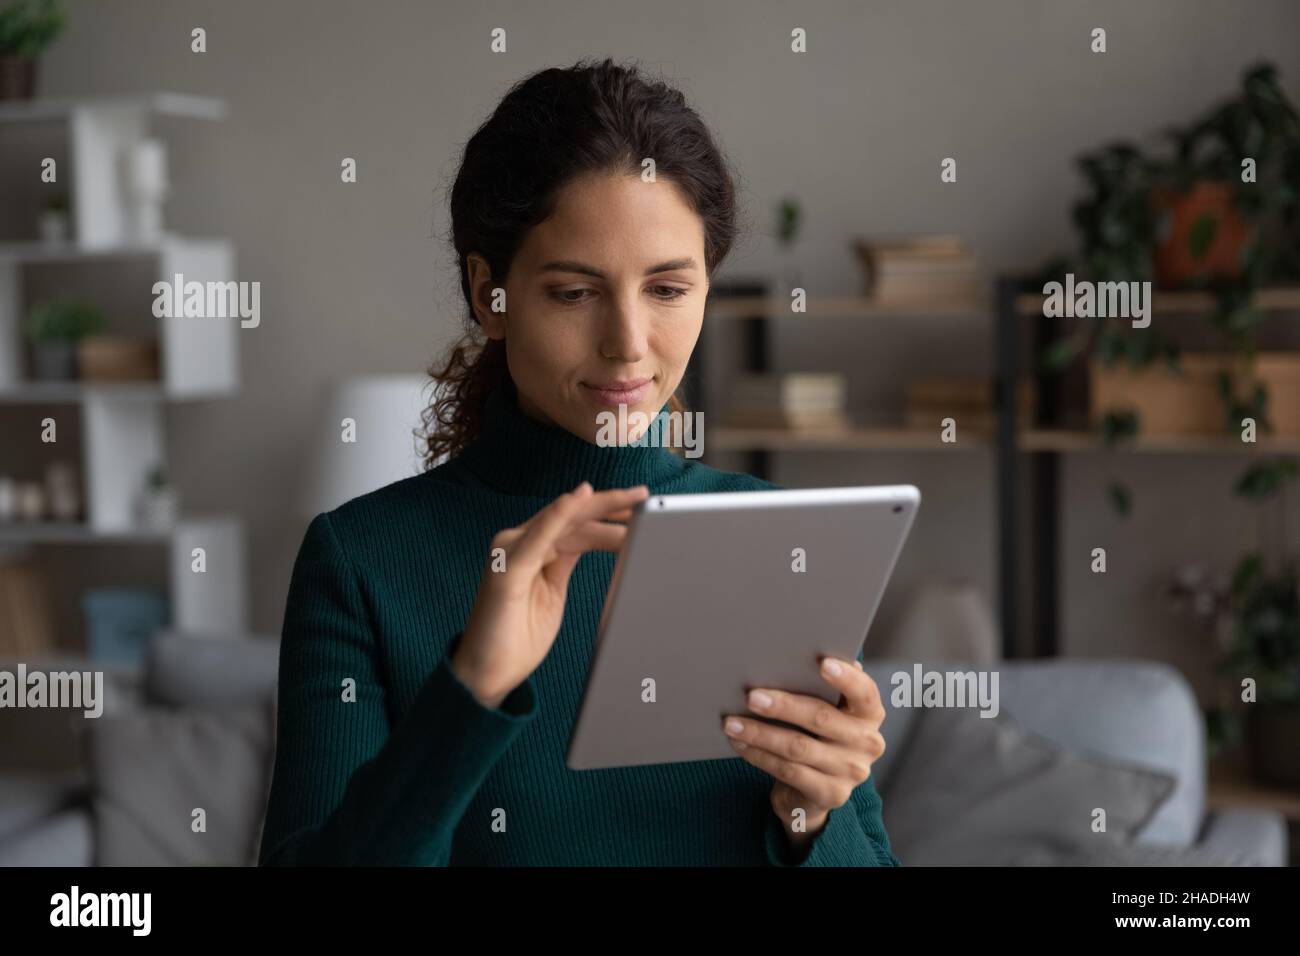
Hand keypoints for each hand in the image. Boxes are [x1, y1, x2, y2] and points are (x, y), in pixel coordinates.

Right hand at [452, 481, 649, 707]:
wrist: (486, 675)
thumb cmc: (516, 638)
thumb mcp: (553, 591)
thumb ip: (565, 562)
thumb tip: (595, 540)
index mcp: (531, 548)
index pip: (574, 522)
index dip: (606, 512)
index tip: (638, 507)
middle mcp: (519, 543)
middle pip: (571, 515)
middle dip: (610, 504)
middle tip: (643, 496)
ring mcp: (511, 552)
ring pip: (563, 520)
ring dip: (600, 510)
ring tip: (633, 505)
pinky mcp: (508, 568)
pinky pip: (539, 535)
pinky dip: (560, 514)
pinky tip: (581, 498)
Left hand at [722, 657, 885, 849]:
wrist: (814, 789)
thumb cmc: (817, 735)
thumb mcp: (826, 711)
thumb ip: (818, 688)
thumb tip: (787, 658)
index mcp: (869, 714)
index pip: (864, 692)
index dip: (846, 678)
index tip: (822, 662)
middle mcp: (868, 742)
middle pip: (820, 718)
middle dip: (783, 706)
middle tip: (752, 696)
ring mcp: (851, 771)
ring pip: (798, 747)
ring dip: (760, 733)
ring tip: (732, 723)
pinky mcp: (830, 794)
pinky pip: (788, 771)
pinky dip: (759, 756)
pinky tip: (739, 744)